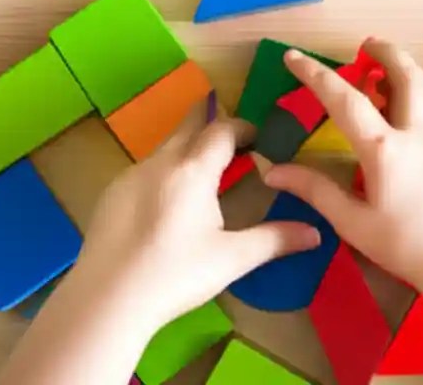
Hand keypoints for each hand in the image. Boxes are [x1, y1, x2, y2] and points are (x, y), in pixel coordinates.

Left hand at [75, 119, 320, 326]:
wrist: (107, 298)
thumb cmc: (175, 274)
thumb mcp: (232, 259)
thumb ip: (274, 240)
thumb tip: (315, 233)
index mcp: (194, 169)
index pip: (222, 129)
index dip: (243, 127)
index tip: (258, 137)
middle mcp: (160, 162)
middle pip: (188, 125)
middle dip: (211, 123)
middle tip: (231, 135)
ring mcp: (130, 176)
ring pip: (164, 148)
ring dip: (186, 148)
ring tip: (203, 172)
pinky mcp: (109, 194)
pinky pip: (143, 170)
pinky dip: (163, 171)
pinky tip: (166, 203)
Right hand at [264, 38, 422, 293]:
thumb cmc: (406, 247)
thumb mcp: (353, 223)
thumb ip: (316, 191)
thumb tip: (273, 171)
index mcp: (383, 149)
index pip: (343, 100)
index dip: (315, 75)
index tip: (295, 57)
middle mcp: (417, 135)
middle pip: (405, 77)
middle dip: (385, 54)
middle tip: (369, 45)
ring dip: (412, 75)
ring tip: (396, 74)